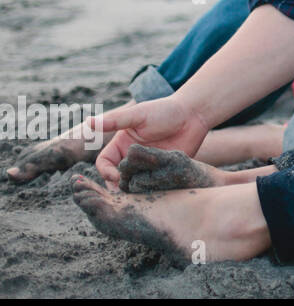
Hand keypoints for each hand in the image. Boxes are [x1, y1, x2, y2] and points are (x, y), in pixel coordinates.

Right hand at [91, 95, 208, 185]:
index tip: (116, 176)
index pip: (104, 163)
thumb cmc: (164, 110)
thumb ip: (115, 120)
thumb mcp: (138, 115)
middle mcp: (132, 159)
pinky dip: (153, 191)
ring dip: (135, 191)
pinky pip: (155, 186)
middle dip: (118, 187)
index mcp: (121, 146)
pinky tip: (157, 192)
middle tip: (126, 194)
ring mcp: (148, 168)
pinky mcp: (164, 173)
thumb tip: (89, 121)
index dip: (106, 172)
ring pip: (135, 186)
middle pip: (117, 179)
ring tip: (141, 195)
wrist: (194, 114)